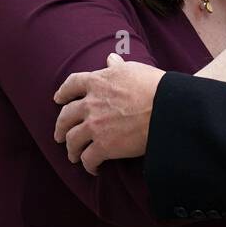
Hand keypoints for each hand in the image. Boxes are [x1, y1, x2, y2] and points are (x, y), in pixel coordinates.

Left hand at [53, 53, 165, 173]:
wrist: (166, 109)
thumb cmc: (155, 87)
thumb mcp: (134, 70)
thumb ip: (117, 66)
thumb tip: (110, 58)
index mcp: (97, 82)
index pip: (72, 85)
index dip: (63, 93)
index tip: (58, 99)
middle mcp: (90, 104)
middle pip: (65, 116)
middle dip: (60, 127)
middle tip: (59, 135)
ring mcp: (95, 126)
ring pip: (72, 140)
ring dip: (71, 149)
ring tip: (74, 155)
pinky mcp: (104, 147)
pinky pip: (88, 159)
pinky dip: (88, 165)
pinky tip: (93, 168)